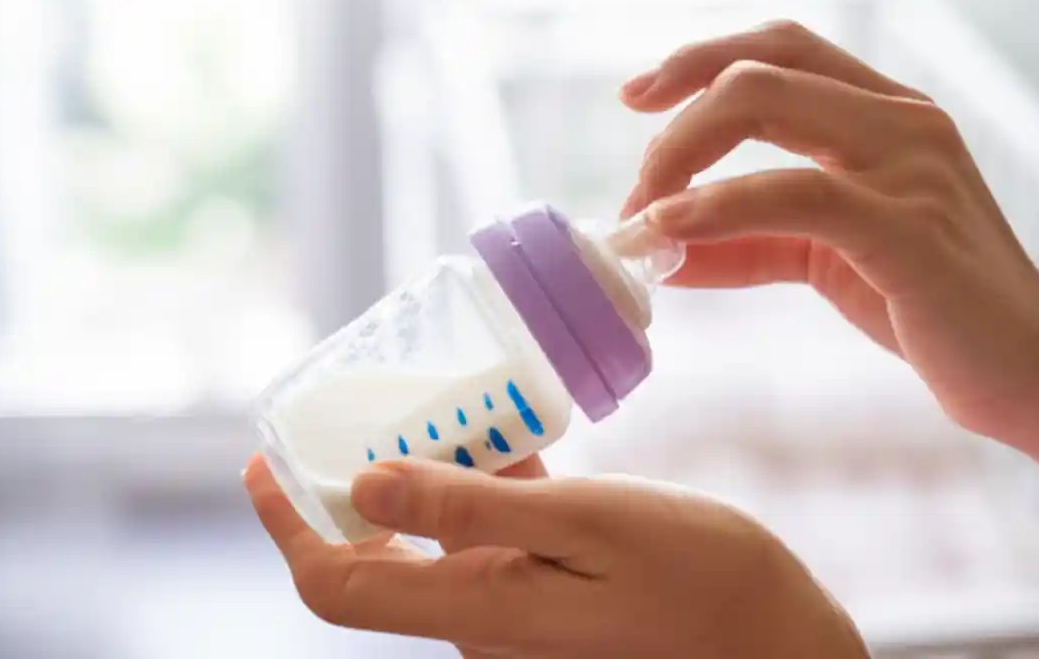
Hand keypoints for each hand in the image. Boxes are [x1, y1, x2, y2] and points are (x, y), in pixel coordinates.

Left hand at [244, 453, 866, 658]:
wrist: (778, 641)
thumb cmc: (701, 580)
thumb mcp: (589, 523)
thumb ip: (474, 510)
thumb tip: (364, 487)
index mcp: (480, 610)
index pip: (338, 585)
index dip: (287, 528)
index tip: (260, 464)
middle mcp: (483, 623)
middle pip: (376, 564)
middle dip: (349, 490)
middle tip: (357, 410)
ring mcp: (520, 615)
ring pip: (438, 544)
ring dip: (426, 477)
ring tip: (440, 404)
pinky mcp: (556, 600)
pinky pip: (496, 540)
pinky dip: (487, 486)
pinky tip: (511, 435)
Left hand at [619, 20, 1038, 442]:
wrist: (1034, 379)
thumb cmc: (936, 315)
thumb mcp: (832, 264)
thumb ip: (752, 244)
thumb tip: (659, 248)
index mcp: (892, 116)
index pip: (783, 49)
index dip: (701, 60)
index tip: (639, 98)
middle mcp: (904, 121)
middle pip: (759, 65)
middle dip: (675, 110)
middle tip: (633, 179)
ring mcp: (911, 166)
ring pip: (763, 100)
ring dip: (680, 154)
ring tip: (640, 214)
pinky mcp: (908, 228)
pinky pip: (791, 192)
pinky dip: (715, 206)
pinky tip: (668, 231)